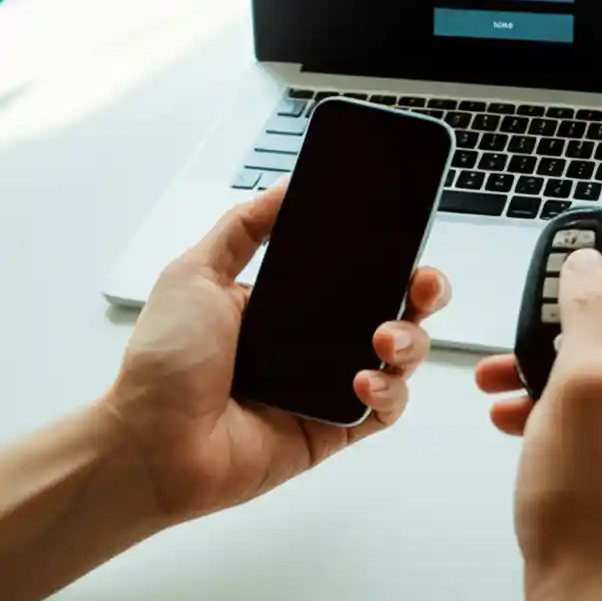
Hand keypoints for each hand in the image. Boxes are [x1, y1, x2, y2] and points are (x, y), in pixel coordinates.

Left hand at [100, 182, 450, 523]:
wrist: (150, 444)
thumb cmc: (163, 365)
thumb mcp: (194, 274)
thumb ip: (244, 226)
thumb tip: (287, 184)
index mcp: (292, 304)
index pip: (361, 273)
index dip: (393, 257)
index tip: (408, 242)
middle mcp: (318, 342)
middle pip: (397, 310)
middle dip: (423, 293)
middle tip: (421, 287)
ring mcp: (331, 386)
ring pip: (402, 358)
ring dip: (410, 342)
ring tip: (384, 339)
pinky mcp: (337, 429)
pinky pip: (386, 409)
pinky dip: (388, 393)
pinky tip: (363, 382)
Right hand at [476, 249, 601, 600]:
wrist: (589, 598)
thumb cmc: (596, 508)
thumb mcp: (582, 384)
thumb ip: (588, 313)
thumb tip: (590, 267)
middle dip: (578, 327)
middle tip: (544, 312)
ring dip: (559, 370)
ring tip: (507, 375)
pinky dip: (565, 409)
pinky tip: (518, 416)